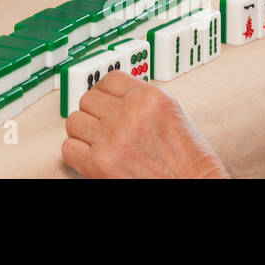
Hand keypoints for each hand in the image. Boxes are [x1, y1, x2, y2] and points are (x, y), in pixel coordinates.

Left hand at [61, 71, 227, 177]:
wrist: (195, 186)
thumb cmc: (189, 160)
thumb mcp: (172, 113)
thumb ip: (141, 99)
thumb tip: (110, 95)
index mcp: (150, 97)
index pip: (109, 79)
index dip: (105, 92)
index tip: (105, 101)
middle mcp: (130, 113)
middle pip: (88, 99)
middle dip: (94, 113)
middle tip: (103, 126)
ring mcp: (113, 137)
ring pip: (74, 120)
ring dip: (84, 132)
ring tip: (99, 142)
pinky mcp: (100, 163)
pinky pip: (69, 148)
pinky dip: (77, 153)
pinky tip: (91, 157)